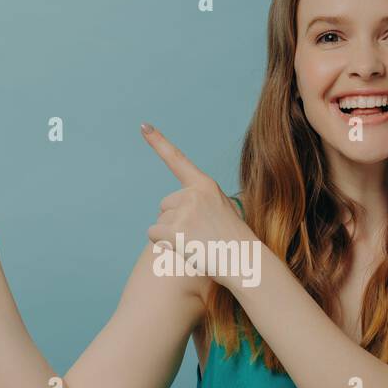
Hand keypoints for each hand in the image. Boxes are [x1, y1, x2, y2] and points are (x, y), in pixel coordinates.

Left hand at [141, 122, 255, 288]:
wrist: (243, 262)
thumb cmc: (235, 241)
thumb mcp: (224, 210)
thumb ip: (203, 202)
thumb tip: (184, 207)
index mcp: (205, 185)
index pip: (177, 160)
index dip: (158, 141)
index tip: (143, 126)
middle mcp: (192, 194)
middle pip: (165, 205)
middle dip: (175, 220)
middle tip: (199, 235)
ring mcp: (183, 212)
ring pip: (160, 221)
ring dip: (171, 234)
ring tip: (196, 243)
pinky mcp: (174, 231)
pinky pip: (153, 234)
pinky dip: (162, 244)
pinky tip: (184, 249)